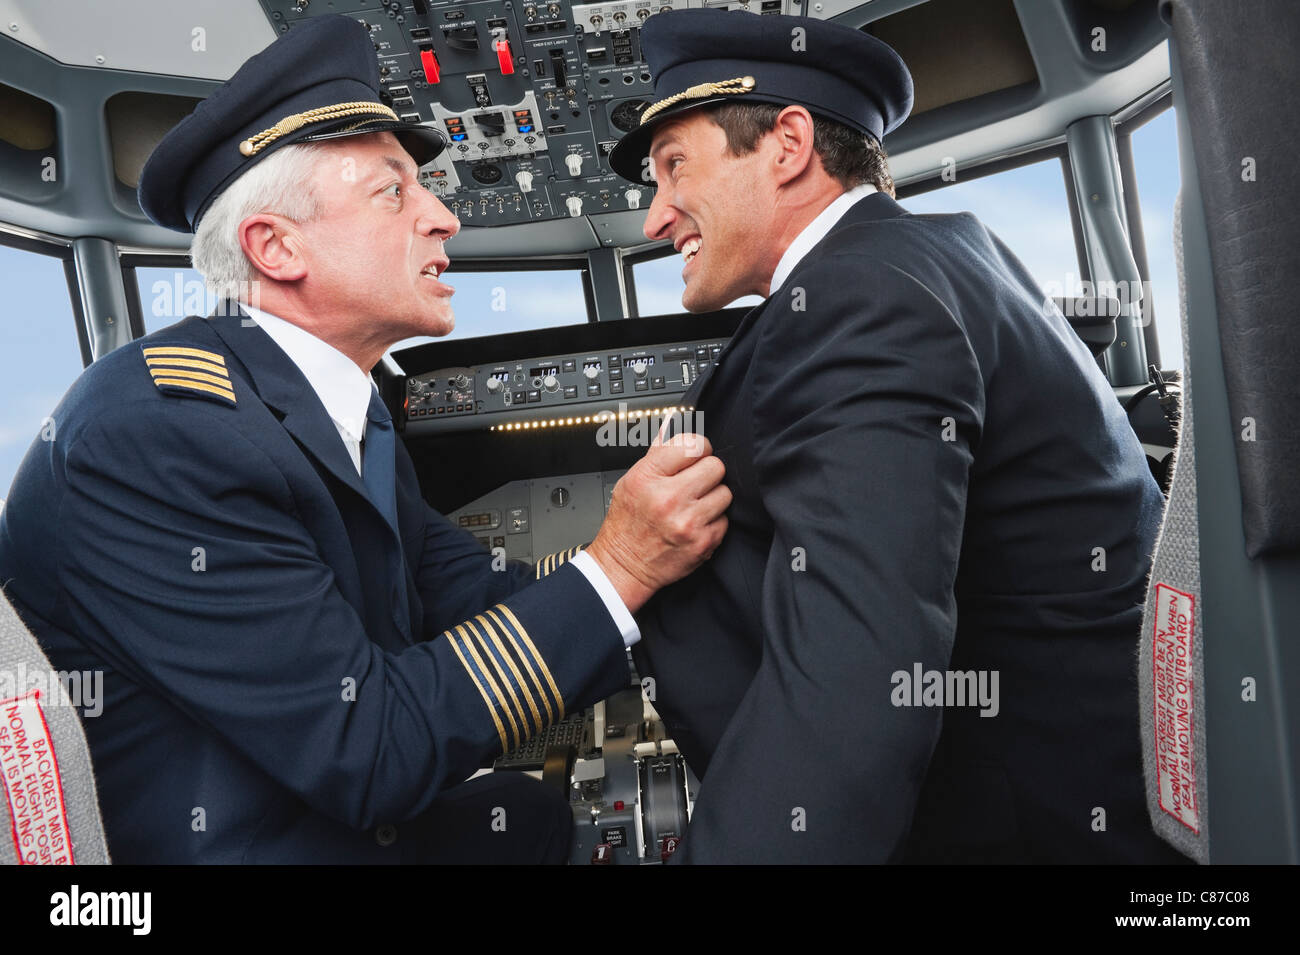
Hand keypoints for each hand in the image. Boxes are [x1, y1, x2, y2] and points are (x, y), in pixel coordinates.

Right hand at [586, 431, 730, 613]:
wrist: (624, 566)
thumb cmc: (627, 524)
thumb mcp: (631, 481)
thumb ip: (657, 452)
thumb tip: (673, 421)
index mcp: (648, 477)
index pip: (692, 443)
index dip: (697, 448)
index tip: (694, 456)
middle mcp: (668, 498)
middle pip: (715, 466)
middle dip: (707, 473)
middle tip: (694, 484)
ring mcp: (687, 522)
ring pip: (725, 492)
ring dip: (712, 498)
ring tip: (693, 506)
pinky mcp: (702, 542)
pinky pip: (725, 519)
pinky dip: (713, 522)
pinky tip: (695, 525)